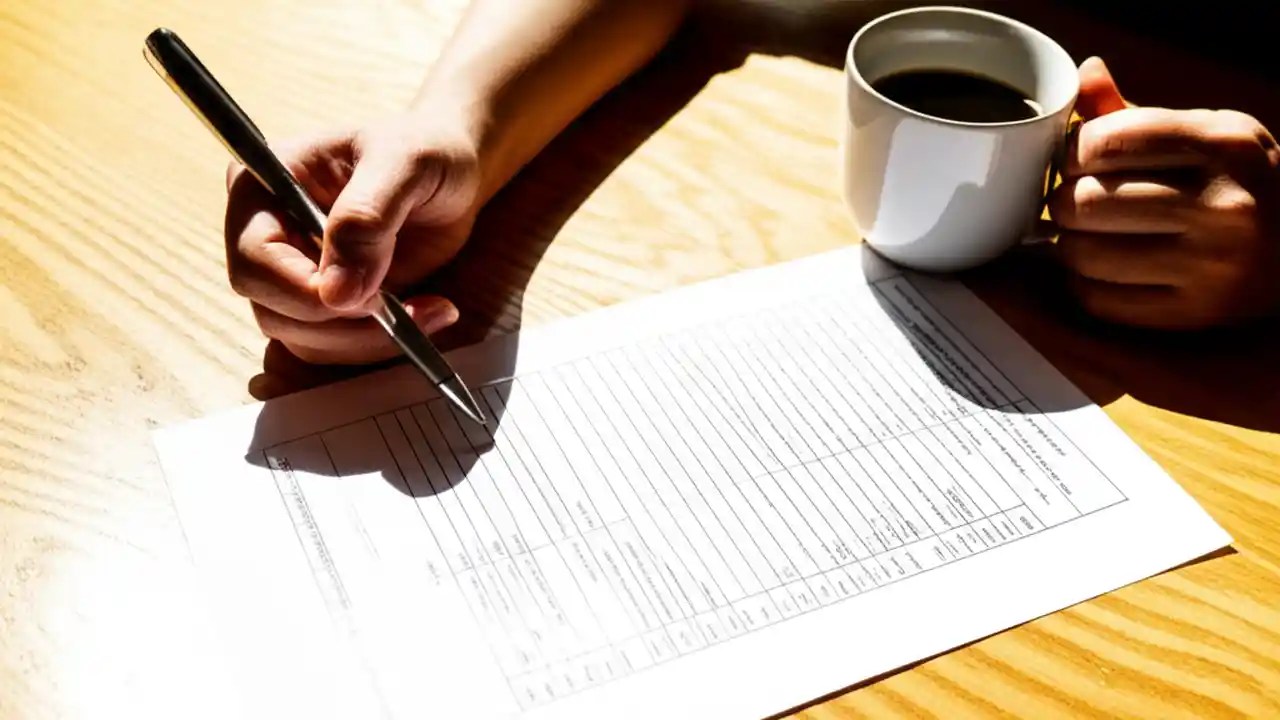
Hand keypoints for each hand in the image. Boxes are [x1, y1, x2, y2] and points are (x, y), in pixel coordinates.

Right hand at [224, 111, 480, 364]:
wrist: (454, 170)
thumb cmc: (426, 150)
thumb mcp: (405, 164)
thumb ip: (366, 217)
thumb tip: (334, 292)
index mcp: (262, 186)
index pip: (254, 260)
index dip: (306, 291)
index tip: (372, 295)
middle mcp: (266, 234)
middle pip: (272, 310)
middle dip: (343, 324)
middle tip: (407, 308)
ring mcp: (293, 273)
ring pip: (303, 339)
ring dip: (368, 339)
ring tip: (431, 309)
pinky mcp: (325, 302)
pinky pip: (335, 346)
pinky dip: (380, 342)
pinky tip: (426, 312)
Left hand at [1049, 57, 1279, 328]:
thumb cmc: (1240, 181)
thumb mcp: (1206, 133)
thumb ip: (1138, 114)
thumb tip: (1085, 74)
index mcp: (1224, 145)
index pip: (1106, 142)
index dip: (1072, 152)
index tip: (1075, 160)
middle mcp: (1223, 205)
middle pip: (1087, 202)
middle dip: (1063, 199)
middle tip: (1072, 200)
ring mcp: (1211, 265)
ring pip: (1084, 254)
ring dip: (1067, 243)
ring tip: (1083, 233)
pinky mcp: (1194, 313)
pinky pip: (1098, 299)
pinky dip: (1083, 282)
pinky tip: (1100, 267)